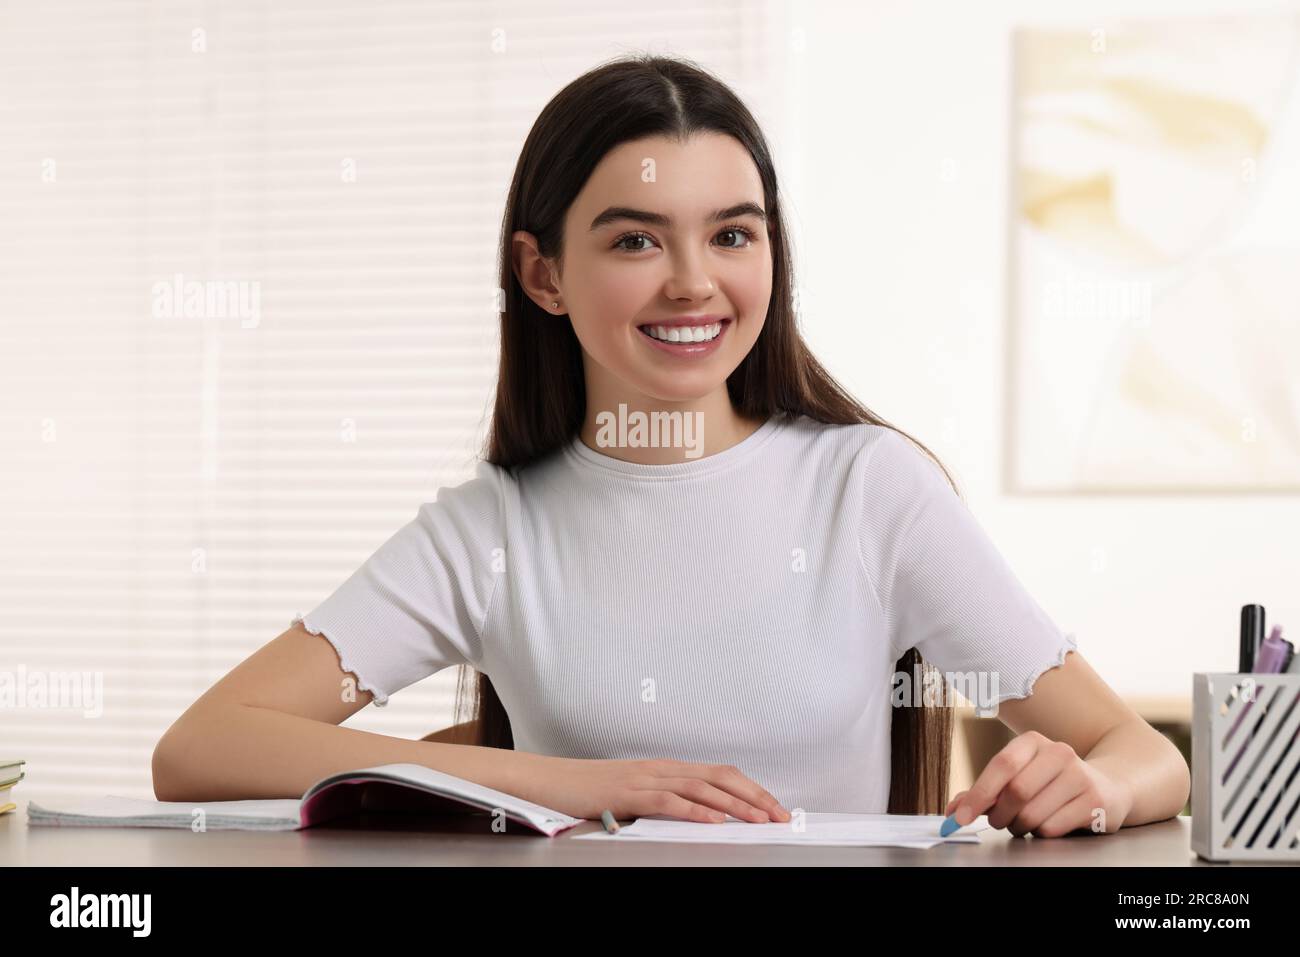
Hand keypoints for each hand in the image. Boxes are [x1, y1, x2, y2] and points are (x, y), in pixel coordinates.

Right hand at [511, 754, 791, 824]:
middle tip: (780, 815)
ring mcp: (644, 777)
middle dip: (755, 795)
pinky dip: (696, 809)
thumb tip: (695, 816)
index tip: (774, 807)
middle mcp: (660, 767)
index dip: (750, 788)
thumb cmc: (585, 791)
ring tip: (759, 819)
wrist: (546, 780)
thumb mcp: (632, 794)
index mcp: (664, 768)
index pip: (719, 773)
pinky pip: (669, 799)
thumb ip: (661, 800)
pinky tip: (715, 820)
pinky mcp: (627, 792)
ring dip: (735, 804)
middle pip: (720, 775)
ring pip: (701, 786)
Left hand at [945, 730, 1132, 837]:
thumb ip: (986, 791)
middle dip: (999, 815)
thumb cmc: (1052, 783)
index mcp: (1033, 742)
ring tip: (1025, 822)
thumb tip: (953, 809)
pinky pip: (1053, 828)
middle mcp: (1059, 753)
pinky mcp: (1096, 801)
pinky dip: (1042, 833)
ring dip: (1020, 826)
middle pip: (1016, 791)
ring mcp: (1081, 776)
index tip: (959, 817)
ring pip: (1033, 814)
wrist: (1110, 786)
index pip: (1001, 765)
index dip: (978, 793)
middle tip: (998, 822)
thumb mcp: (1020, 777)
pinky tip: (1050, 823)